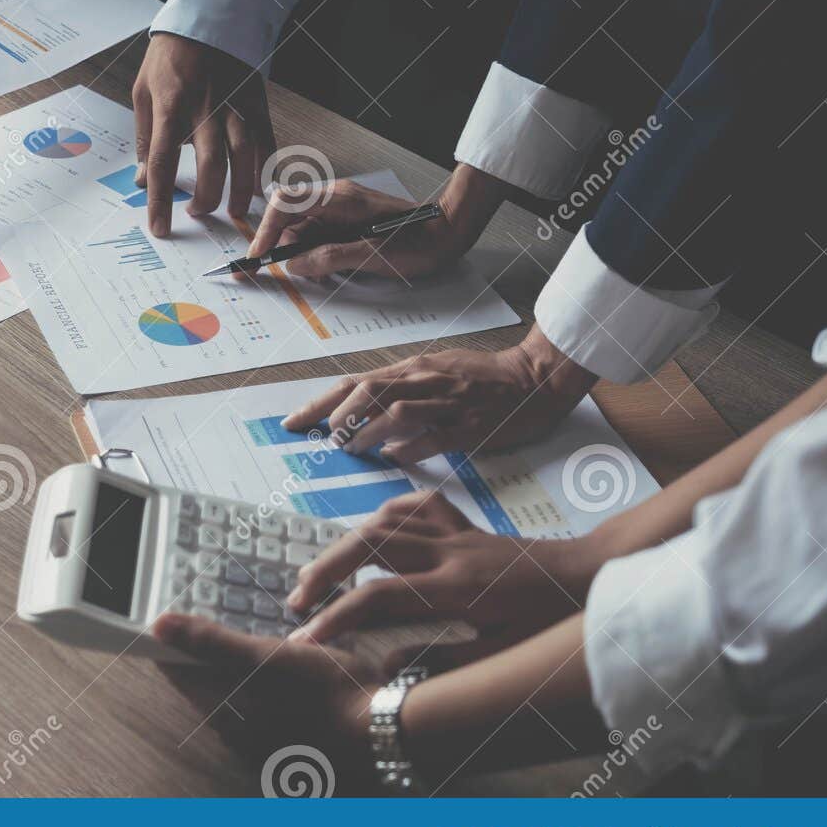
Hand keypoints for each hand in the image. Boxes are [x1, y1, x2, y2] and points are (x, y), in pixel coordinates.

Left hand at [132, 33, 274, 236]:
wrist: (207, 17)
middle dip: (206, 200)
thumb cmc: (169, 56)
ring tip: (234, 211)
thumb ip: (143, 136)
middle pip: (210, 167)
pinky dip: (266, 167)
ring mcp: (234, 106)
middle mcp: (204, 110)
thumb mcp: (142, 91)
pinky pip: (266, 140)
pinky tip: (260, 187)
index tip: (159, 228)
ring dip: (240, 190)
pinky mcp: (256, 102)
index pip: (162, 163)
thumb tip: (141, 178)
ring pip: (244, 157)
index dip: (160, 201)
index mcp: (170, 108)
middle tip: (198, 214)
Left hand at [152, 613, 383, 792]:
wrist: (382, 734)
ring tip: (261, 658)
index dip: (174, 648)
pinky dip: (272, 702)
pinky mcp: (295, 755)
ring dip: (243, 684)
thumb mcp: (264, 656)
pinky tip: (294, 689)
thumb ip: (210, 642)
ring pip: (240, 709)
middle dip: (208, 666)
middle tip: (220, 635)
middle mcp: (238, 739)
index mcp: (224, 713)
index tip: (177, 627)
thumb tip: (158, 626)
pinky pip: (269, 724)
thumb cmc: (323, 691)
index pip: (179, 676)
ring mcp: (267, 751)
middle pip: (207, 694)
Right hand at [245, 163, 507, 278]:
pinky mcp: (348, 223)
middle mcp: (335, 200)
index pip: (285, 204)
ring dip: (303, 256)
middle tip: (285, 275)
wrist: (448, 234)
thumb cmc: (416, 242)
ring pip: (304, 231)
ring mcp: (341, 211)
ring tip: (321, 276)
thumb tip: (294, 265)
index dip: (265, 231)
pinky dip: (317, 257)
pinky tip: (331, 271)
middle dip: (284, 248)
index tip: (258, 257)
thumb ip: (327, 258)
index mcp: (338, 199)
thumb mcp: (369, 255)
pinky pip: (320, 238)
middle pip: (290, 219)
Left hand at [282, 325, 596, 466]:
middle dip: (339, 415)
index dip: (320, 402)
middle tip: (327, 438)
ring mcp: (447, 403)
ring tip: (353, 448)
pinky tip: (395, 457)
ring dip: (368, 431)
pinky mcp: (470, 426)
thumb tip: (364, 416)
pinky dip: (409, 448)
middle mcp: (424, 381)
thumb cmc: (482, 378)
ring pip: (396, 410)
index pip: (354, 382)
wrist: (533, 378)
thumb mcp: (434, 373)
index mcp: (413, 369)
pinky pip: (434, 436)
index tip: (293, 423)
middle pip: (368, 390)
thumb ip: (399, 392)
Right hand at [284, 491, 602, 644]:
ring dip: (346, 543)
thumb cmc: (553, 623)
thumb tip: (387, 668)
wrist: (592, 577)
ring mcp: (457, 533)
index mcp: (458, 590)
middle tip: (297, 600)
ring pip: (385, 519)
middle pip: (368, 545)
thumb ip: (445, 663)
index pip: (379, 597)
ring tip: (323, 572)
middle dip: (324, 570)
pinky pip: (416, 504)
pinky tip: (373, 531)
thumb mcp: (505, 655)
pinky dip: (386, 513)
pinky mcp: (465, 524)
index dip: (336, 618)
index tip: (306, 639)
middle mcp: (451, 553)